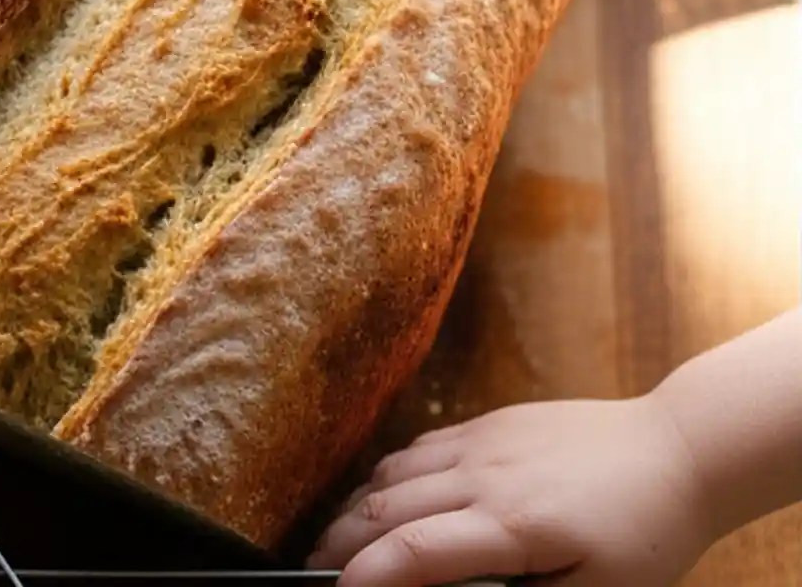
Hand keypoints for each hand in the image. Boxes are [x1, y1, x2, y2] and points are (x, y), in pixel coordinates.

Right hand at [308, 396, 715, 585]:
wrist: (679, 449)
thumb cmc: (646, 536)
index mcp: (514, 525)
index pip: (411, 551)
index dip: (362, 578)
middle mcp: (486, 475)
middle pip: (381, 508)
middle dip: (337, 546)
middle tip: (315, 575)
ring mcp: (483, 441)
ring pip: (390, 473)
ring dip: (353, 510)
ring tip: (337, 544)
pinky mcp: (488, 423)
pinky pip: (417, 449)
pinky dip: (383, 478)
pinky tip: (380, 500)